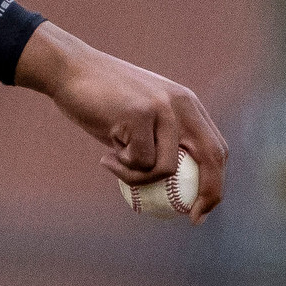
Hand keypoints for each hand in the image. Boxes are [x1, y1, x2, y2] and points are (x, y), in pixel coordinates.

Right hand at [15, 22, 228, 220]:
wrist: (69, 69)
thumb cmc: (98, 98)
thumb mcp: (139, 116)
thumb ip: (158, 139)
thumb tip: (168, 181)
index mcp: (186, 104)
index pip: (216, 147)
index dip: (216, 180)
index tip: (202, 206)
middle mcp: (181, 105)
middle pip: (211, 157)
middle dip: (208, 193)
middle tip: (192, 216)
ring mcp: (162, 108)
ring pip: (166, 167)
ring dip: (139, 178)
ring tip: (113, 164)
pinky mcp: (139, 114)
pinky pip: (138, 160)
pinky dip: (120, 168)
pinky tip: (104, 156)